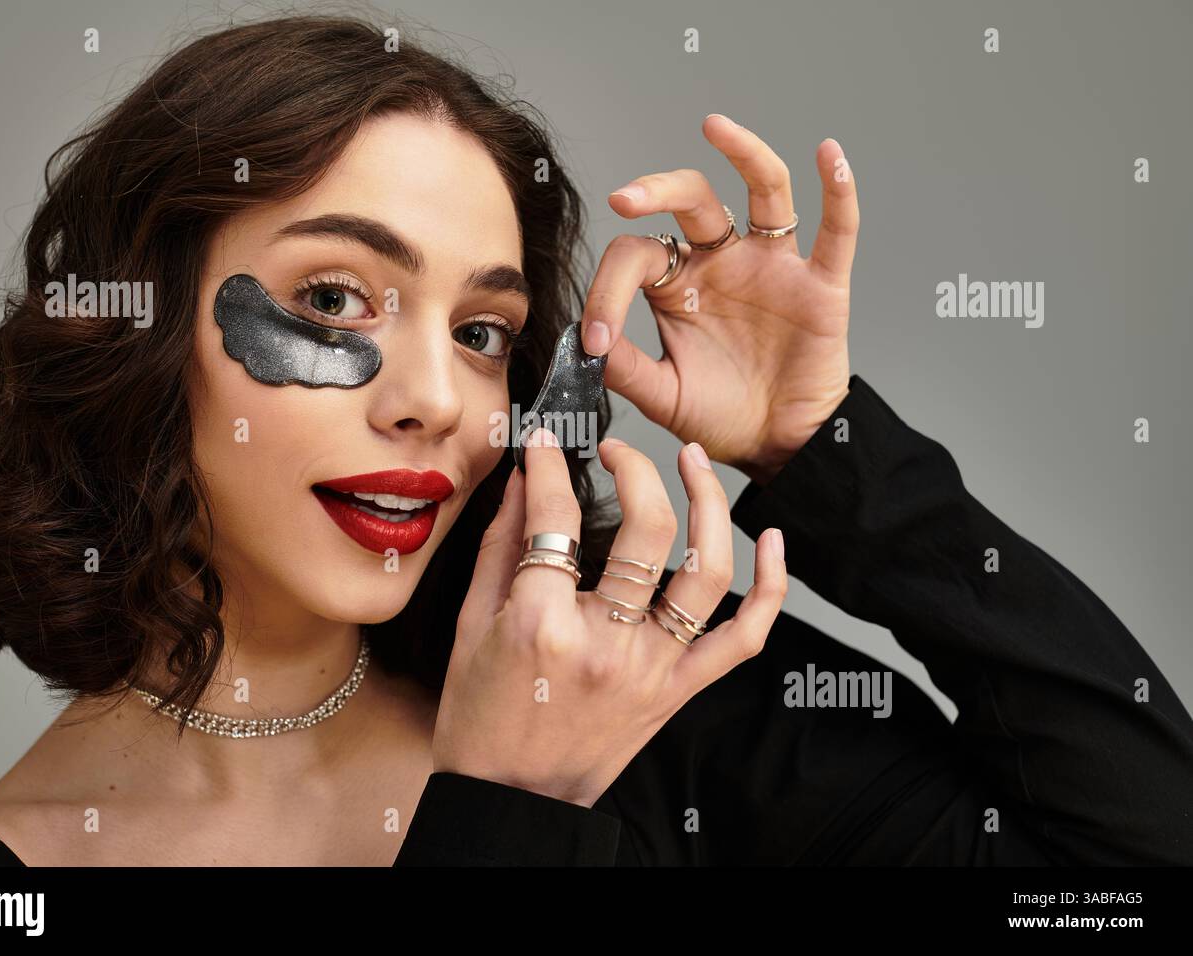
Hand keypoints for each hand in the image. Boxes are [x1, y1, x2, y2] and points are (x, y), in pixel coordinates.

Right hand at [435, 427, 787, 807]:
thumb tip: (523, 479)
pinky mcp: (678, 691)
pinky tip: (771, 541)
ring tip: (696, 461)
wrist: (511, 800)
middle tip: (618, 449)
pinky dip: (771, 590)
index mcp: (542, 624)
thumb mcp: (471, 625)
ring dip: (709, 504)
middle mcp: (607, 643)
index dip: (549, 465)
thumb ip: (499, 545)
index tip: (548, 443)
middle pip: (647, 531)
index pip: (557, 518)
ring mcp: (651, 669)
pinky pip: (743, 639)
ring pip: (706, 572)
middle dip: (635, 467)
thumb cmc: (482, 716)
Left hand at [582, 113, 858, 484]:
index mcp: (677, 283)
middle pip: (692, 199)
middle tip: (625, 198)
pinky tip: (828, 154)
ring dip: (744, 154)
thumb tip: (587, 341)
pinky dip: (838, 190)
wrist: (777, 447)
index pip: (637, 256)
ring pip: (762, 192)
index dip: (608, 290)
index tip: (597, 337)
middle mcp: (722, 262)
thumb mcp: (662, 396)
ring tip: (715, 126)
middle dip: (658, 190)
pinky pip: (836, 230)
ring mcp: (773, 267)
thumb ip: (626, 368)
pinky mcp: (820, 286)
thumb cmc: (721, 416)